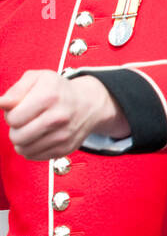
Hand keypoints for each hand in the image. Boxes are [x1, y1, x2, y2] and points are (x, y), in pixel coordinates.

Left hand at [0, 70, 126, 159]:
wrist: (89, 103)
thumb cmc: (58, 90)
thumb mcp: (37, 79)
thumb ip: (15, 90)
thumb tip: (1, 103)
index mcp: (49, 97)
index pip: (14, 119)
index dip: (11, 115)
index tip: (20, 110)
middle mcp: (59, 117)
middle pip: (17, 137)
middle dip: (15, 130)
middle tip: (25, 121)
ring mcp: (64, 135)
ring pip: (25, 150)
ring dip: (23, 141)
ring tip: (31, 130)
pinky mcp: (66, 148)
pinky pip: (35, 156)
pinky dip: (32, 149)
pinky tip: (39, 138)